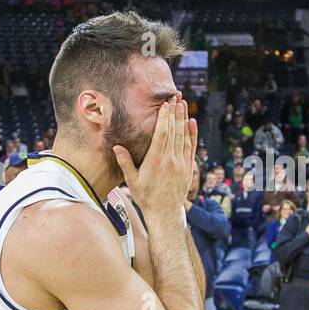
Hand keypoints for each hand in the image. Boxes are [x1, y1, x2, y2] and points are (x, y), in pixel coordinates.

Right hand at [113, 96, 193, 215]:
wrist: (164, 213)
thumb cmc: (145, 197)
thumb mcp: (132, 181)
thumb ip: (125, 162)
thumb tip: (117, 147)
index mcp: (156, 160)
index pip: (162, 133)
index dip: (164, 117)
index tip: (165, 104)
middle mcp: (170, 159)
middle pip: (174, 131)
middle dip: (174, 112)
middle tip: (175, 96)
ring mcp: (181, 163)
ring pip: (184, 136)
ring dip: (183, 119)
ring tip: (182, 104)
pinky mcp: (188, 167)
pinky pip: (191, 146)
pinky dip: (192, 133)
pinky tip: (192, 122)